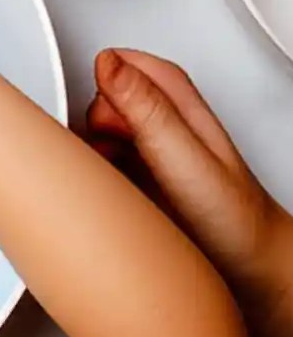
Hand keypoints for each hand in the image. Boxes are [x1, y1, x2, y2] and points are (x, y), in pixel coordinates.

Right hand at [85, 48, 292, 336]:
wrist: (250, 274)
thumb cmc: (234, 221)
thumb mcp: (185, 160)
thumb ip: (147, 109)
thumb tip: (107, 63)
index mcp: (178, 101)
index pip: (122, 64)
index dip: (98, 85)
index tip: (97, 118)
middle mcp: (161, 121)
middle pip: (100, 99)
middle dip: (89, 125)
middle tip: (107, 156)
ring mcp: (147, 150)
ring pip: (94, 132)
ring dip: (86, 153)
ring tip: (106, 180)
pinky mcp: (135, 179)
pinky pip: (96, 163)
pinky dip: (89, 175)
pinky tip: (101, 194)